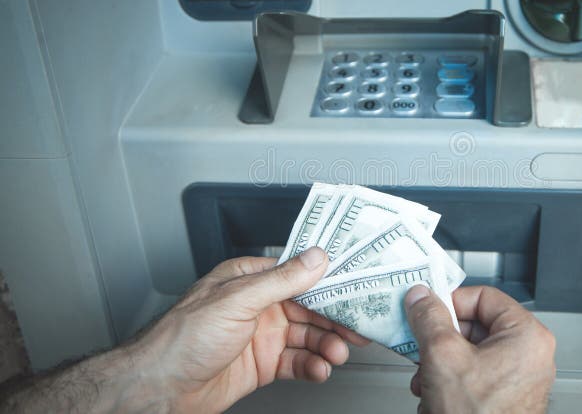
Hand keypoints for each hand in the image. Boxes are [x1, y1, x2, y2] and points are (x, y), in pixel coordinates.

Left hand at [133, 247, 368, 412]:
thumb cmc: (182, 338)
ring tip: (336, 355)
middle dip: (334, 319)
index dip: (328, 282)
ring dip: (325, 345)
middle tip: (356, 329)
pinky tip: (319, 370)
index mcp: (249, 280)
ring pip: (306, 337)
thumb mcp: (237, 301)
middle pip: (308, 308)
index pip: (298, 274)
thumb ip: (281, 280)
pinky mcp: (262, 365)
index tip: (355, 287)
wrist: (158, 389)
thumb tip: (314, 258)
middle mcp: (258, 306)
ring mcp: (261, 336)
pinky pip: (296, 362)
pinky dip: (311, 366)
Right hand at [404, 285, 555, 413]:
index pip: (484, 296)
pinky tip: (436, 396)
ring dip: (441, 362)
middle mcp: (531, 355)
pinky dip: (452, 380)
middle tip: (421, 346)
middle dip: (441, 339)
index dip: (450, 301)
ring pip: (472, 351)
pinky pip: (476, 374)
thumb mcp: (442, 355)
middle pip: (476, 324)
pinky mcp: (508, 397)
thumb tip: (421, 296)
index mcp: (527, 336)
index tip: (427, 309)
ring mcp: (521, 379)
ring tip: (427, 378)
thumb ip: (429, 317)